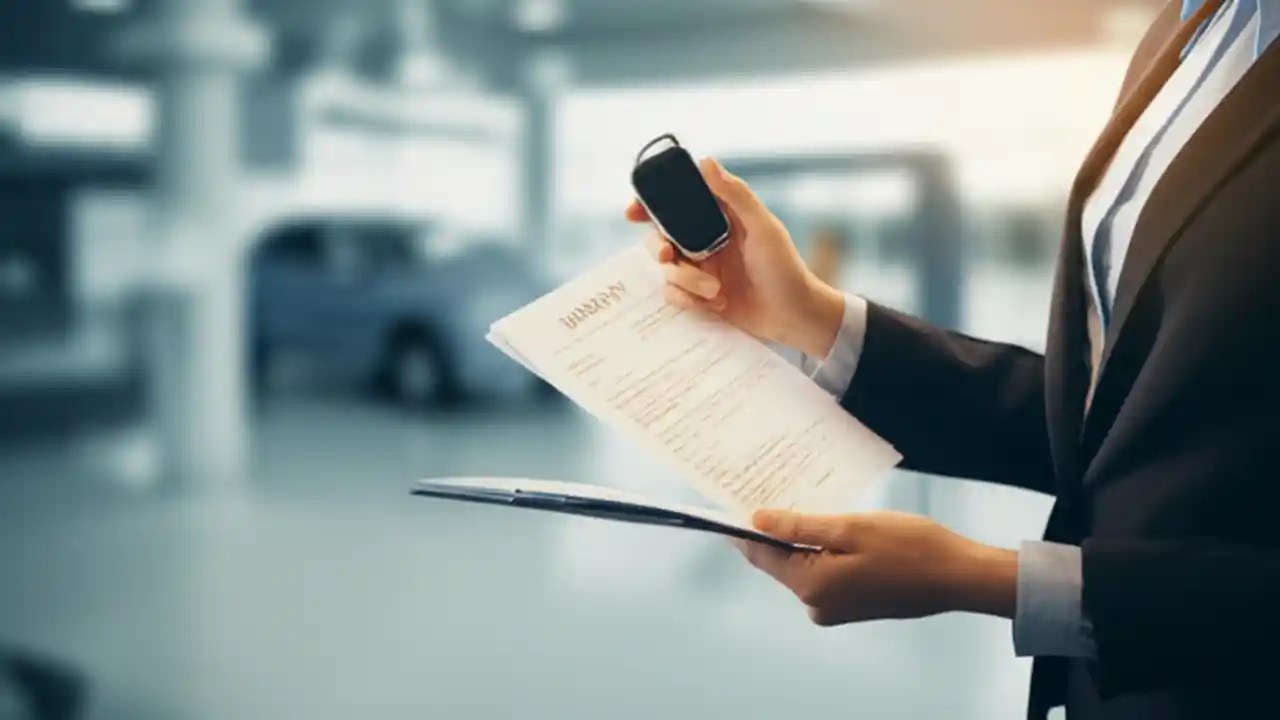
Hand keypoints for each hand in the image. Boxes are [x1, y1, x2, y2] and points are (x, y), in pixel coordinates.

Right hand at [625, 158, 845, 358]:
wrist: (792, 316)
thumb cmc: (784, 268)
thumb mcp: (761, 227)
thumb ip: (734, 195)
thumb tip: (705, 161)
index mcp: (718, 217)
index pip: (676, 202)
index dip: (649, 203)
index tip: (633, 211)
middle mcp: (704, 240)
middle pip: (660, 236)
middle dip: (658, 247)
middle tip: (667, 255)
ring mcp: (700, 269)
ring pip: (666, 268)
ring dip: (685, 280)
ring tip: (715, 291)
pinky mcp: (698, 296)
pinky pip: (673, 294)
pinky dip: (686, 299)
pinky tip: (711, 304)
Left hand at [735, 510, 1017, 625]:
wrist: (959, 576)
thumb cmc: (909, 547)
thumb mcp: (849, 527)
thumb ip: (799, 525)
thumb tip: (756, 520)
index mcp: (812, 586)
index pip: (760, 555)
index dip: (742, 528)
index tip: (728, 501)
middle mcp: (817, 605)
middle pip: (779, 561)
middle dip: (773, 528)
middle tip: (767, 488)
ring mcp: (834, 609)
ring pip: (802, 564)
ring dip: (800, 536)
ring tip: (800, 499)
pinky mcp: (851, 605)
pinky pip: (823, 572)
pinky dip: (821, 550)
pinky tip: (829, 525)